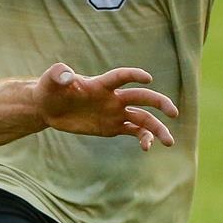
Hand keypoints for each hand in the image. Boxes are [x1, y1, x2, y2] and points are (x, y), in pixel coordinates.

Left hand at [35, 63, 177, 151]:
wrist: (49, 107)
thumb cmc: (50, 89)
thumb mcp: (50, 80)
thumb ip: (59, 74)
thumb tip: (67, 76)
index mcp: (101, 84)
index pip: (121, 77)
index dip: (133, 76)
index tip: (147, 79)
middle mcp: (113, 97)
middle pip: (141, 97)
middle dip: (159, 103)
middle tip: (174, 113)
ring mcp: (115, 112)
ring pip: (143, 118)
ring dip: (157, 128)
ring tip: (169, 142)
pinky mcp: (113, 127)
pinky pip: (133, 132)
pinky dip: (143, 138)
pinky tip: (147, 148)